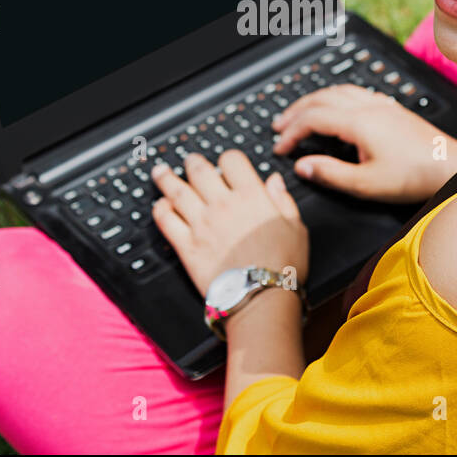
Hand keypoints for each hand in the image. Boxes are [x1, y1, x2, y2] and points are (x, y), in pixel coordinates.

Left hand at [150, 149, 309, 298]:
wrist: (261, 297)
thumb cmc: (283, 266)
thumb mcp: (296, 228)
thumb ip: (283, 200)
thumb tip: (274, 180)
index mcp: (251, 196)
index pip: (231, 161)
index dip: (227, 159)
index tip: (226, 164)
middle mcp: (223, 204)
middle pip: (199, 170)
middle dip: (193, 162)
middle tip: (190, 161)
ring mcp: (201, 224)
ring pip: (177, 190)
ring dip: (166, 178)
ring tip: (160, 172)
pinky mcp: (187, 245)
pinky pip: (166, 220)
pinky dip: (160, 209)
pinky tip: (160, 204)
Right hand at [271, 83, 456, 203]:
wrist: (451, 166)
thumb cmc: (415, 177)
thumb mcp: (366, 184)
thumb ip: (330, 174)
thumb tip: (302, 166)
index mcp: (359, 123)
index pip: (313, 119)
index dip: (291, 132)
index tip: (280, 147)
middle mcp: (369, 108)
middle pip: (321, 98)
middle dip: (296, 111)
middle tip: (280, 125)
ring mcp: (382, 105)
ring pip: (339, 91)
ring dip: (315, 100)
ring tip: (301, 113)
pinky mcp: (393, 110)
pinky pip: (356, 93)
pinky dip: (336, 97)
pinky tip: (338, 108)